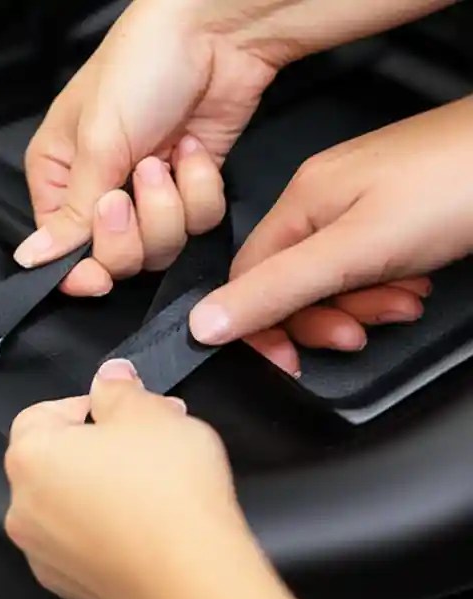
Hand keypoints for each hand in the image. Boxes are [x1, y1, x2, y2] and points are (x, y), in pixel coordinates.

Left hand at [3, 358, 250, 598]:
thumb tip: (110, 378)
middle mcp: (22, 508)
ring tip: (155, 491)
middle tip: (150, 445)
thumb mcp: (151, 414)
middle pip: (54, 462)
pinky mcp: (70, 589)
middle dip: (99, 448)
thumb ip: (121, 389)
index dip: (88, 406)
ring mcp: (43, 554)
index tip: (126, 410)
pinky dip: (106, 534)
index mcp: (30, 457)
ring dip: (101, 492)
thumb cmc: (169, 497)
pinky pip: (82, 546)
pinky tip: (148, 531)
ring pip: (67, 506)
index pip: (42, 414)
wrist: (192, 587)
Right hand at [17, 0, 280, 294]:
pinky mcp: (190, 187)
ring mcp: (147, 192)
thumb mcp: (97, 143)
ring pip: (160, 246)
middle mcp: (100, 189)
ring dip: (170, 205)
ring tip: (165, 156)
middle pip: (114, 257)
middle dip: (134, 228)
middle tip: (134, 184)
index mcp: (59, 176)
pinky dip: (201, 189)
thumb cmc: (142, 63)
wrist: (215, 33)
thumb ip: (70, 214)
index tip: (97, 274)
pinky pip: (198, 223)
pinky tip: (190, 150)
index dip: (82, 266)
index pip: (62, 249)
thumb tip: (31, 259)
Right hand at [191, 97, 472, 374]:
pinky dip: (388, 283)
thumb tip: (202, 323)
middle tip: (359, 333)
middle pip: (290, 281)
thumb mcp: (356, 251)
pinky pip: (368, 260)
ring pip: (333, 275)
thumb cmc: (458, 184)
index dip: (262, 327)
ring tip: (403, 302)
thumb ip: (278, 290)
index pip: (246, 279)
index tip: (289, 362)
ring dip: (363, 304)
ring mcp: (361, 199)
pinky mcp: (395, 207)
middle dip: (324, 317)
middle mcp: (322, 196)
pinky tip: (416, 282)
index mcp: (300, 201)